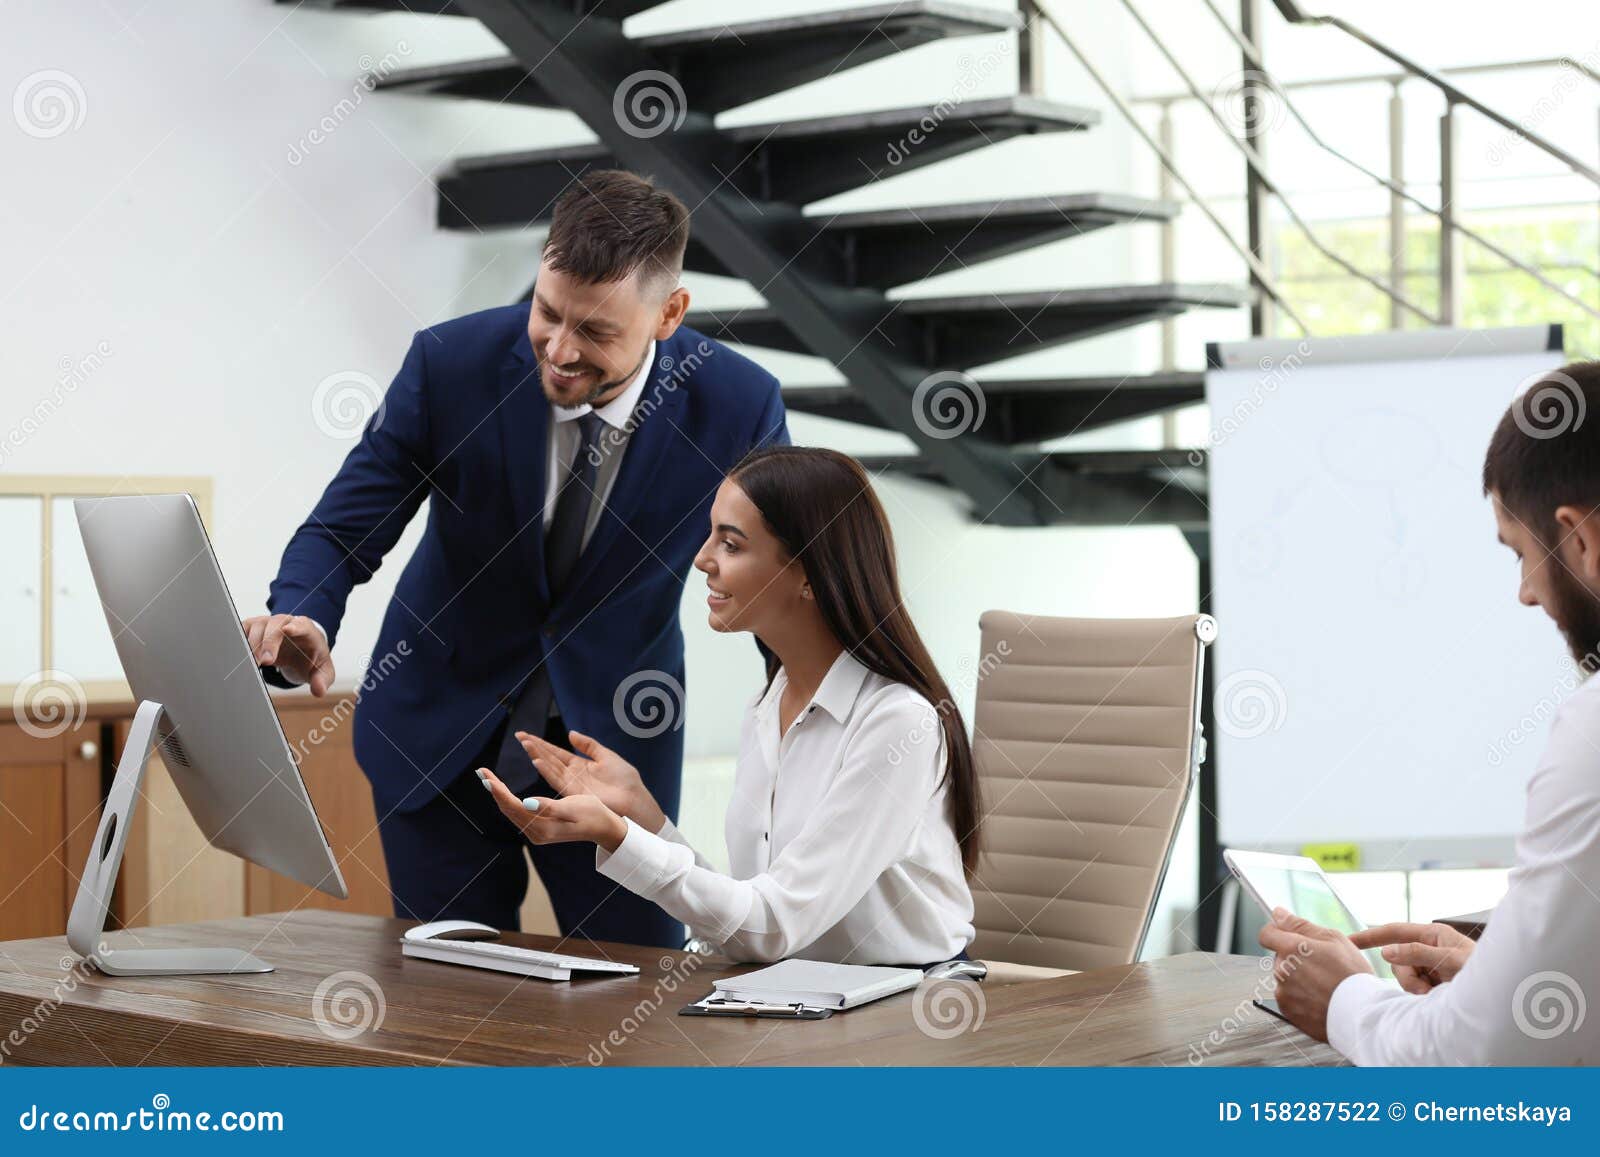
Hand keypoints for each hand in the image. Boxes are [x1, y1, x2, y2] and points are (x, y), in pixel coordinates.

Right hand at [242, 613, 333, 695]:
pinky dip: (240, 641)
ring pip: (257, 626)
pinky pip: (243, 629)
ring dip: (253, 644)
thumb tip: (319, 691)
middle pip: (276, 624)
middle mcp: (286, 623)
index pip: (302, 625)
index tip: (288, 630)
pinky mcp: (253, 628)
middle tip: (266, 661)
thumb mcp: (322, 670)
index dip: (295, 627)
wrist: (299, 650)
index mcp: (306, 630)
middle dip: (269, 641)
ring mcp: (268, 624)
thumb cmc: (311, 658)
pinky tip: (241, 655)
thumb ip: (323, 680)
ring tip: (253, 663)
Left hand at [475, 767, 627, 851]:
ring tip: (487, 778)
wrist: (603, 827)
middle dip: (494, 789)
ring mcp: (537, 833)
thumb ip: (549, 806)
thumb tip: (526, 803)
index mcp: (543, 827)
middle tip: (481, 772)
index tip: (486, 776)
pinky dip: (507, 799)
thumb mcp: (573, 806)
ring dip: (498, 794)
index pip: (514, 806)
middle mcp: (536, 833)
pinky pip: (518, 813)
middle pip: (508, 809)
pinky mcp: (540, 829)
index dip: (499, 790)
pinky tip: (503, 791)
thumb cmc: (592, 813)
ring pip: (511, 811)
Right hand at [515, 729, 665, 832]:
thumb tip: (571, 733)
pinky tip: (537, 761)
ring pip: (550, 767)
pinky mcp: (575, 792)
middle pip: (549, 758)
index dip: (541, 744)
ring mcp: (572, 784)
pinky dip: (547, 770)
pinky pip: (558, 779)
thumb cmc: (624, 780)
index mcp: (579, 764)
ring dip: (538, 756)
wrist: (634, 799)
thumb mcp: (606, 756)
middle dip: (534, 747)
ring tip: (526, 744)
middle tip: (519, 736)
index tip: (526, 735)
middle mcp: (572, 774)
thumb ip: (588, 745)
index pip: (555, 752)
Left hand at [1258, 907, 1374, 1042]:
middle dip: (1294, 957)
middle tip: (1321, 965)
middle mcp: (1282, 970)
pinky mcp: (1287, 1011)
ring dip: (1297, 978)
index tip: (1287, 935)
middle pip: (1279, 957)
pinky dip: (1300, 996)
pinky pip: (1289, 997)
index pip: (1267, 934)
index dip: (1276, 932)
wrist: (1362, 1015)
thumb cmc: (1352, 976)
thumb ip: (1300, 925)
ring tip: (1324, 985)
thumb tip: (1278, 913)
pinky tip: (1320, 998)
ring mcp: (1283, 992)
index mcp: (1291, 949)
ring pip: (1285, 978)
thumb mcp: (1334, 939)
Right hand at [1350, 921, 1475, 994]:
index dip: (1370, 936)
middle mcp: (1429, 949)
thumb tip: (1387, 952)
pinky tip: (1437, 998)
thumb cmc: (1485, 975)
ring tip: (1437, 995)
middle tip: (1425, 990)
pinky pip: (1413, 990)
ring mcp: (1430, 967)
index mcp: (1433, 935)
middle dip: (1407, 977)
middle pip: (1397, 960)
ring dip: (1416, 989)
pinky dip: (1422, 996)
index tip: (1349, 941)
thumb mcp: (1451, 960)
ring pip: (1404, 977)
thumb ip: (1417, 953)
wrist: (1507, 1001)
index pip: (1393, 931)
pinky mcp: (1433, 984)